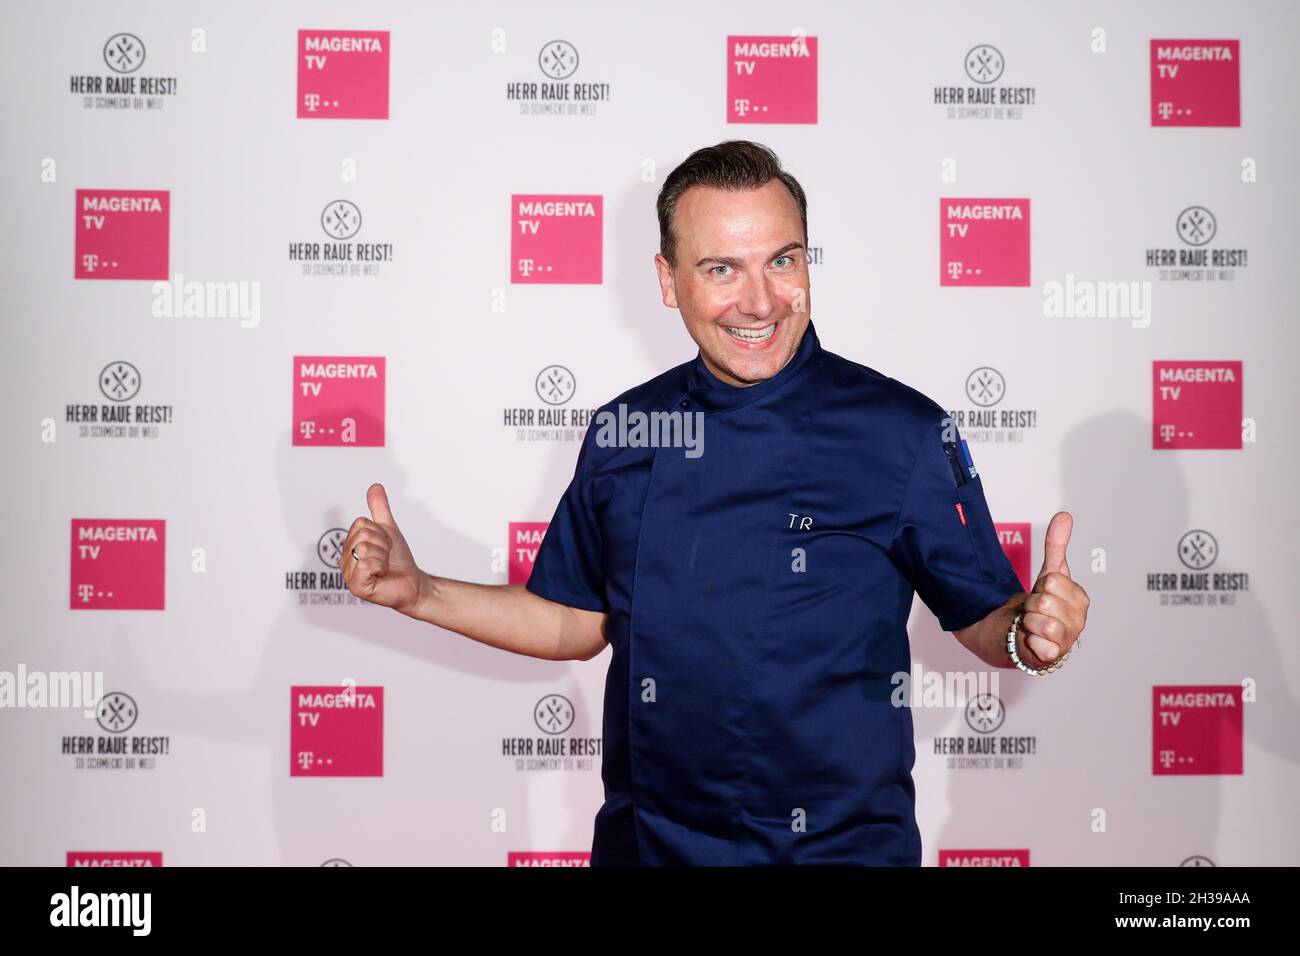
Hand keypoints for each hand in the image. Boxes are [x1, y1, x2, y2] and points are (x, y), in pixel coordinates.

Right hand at [341, 483, 422, 613]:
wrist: (413, 582)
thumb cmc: (398, 559)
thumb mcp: (388, 529)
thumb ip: (379, 509)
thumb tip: (375, 487)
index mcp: (348, 546)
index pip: (361, 524)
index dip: (380, 532)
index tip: (385, 545)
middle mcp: (345, 560)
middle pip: (363, 535)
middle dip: (382, 544)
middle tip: (386, 557)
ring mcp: (349, 575)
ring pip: (364, 548)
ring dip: (382, 556)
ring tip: (384, 566)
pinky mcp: (357, 587)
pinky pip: (366, 564)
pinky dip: (380, 567)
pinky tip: (381, 575)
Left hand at [1019, 511, 1089, 665]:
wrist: (1021, 633)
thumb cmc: (1041, 604)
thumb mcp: (1048, 572)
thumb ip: (1056, 545)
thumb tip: (1064, 515)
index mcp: (1080, 599)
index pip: (1052, 581)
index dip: (1040, 586)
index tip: (1042, 593)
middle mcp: (1078, 621)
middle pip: (1042, 601)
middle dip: (1031, 604)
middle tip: (1034, 610)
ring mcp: (1067, 640)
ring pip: (1037, 621)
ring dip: (1027, 621)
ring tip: (1032, 624)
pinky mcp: (1052, 657)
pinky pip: (1036, 643)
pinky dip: (1028, 641)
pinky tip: (1032, 641)